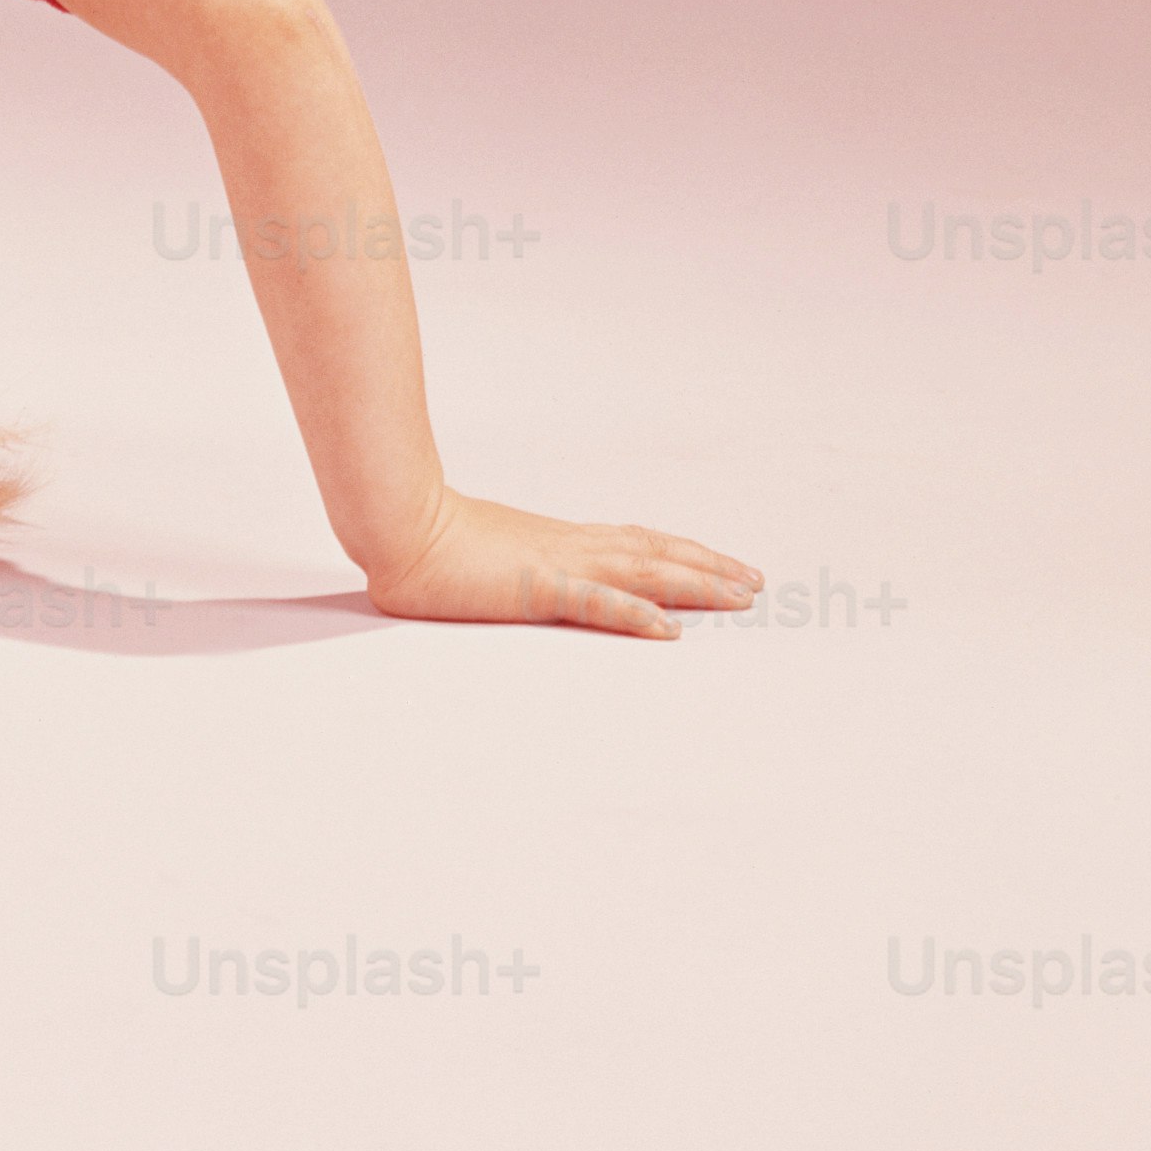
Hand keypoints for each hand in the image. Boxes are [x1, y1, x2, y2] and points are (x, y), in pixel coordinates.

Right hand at [355, 489, 760, 639]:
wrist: (395, 522)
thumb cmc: (426, 538)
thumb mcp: (487, 554)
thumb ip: (518, 563)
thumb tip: (531, 574)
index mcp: (558, 540)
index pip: (636, 541)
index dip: (683, 552)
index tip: (723, 564)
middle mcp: (569, 545)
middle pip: (653, 552)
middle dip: (708, 567)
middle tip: (756, 581)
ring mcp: (555, 564)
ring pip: (640, 571)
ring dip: (693, 583)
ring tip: (739, 596)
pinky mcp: (535, 587)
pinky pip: (596, 602)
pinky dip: (636, 613)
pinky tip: (669, 628)